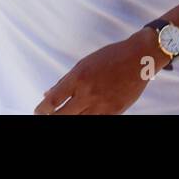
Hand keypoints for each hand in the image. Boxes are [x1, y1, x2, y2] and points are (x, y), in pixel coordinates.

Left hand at [35, 33, 157, 114]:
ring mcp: (102, 105)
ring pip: (78, 121)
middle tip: (49, 116)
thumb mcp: (84, 63)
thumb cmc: (110, 57)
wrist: (140, 58)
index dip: (42, 109)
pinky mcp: (114, 112)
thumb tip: (47, 94)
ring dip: (69, 118)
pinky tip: (83, 114)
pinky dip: (86, 118)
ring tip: (67, 114)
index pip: (53, 101)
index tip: (39, 111)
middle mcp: (88, 93)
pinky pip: (95, 121)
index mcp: (79, 78)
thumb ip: (65, 80)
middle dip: (52, 118)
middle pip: (62, 116)